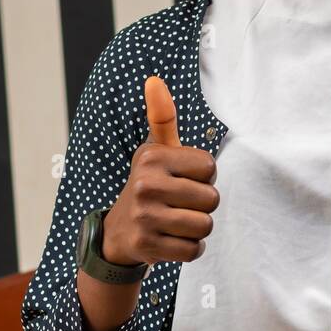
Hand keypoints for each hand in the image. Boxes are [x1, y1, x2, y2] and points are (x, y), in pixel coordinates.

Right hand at [101, 75, 219, 266]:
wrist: (118, 233)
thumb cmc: (150, 186)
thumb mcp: (155, 152)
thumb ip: (162, 118)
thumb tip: (154, 79)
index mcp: (152, 158)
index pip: (210, 167)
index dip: (203, 177)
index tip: (181, 179)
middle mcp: (145, 185)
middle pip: (212, 199)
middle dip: (202, 205)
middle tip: (177, 204)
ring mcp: (145, 217)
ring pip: (205, 226)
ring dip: (196, 229)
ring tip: (175, 222)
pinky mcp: (147, 246)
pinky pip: (193, 251)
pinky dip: (188, 249)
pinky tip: (171, 240)